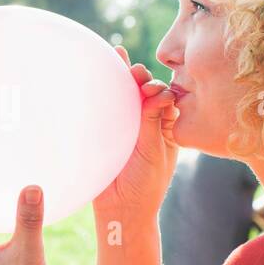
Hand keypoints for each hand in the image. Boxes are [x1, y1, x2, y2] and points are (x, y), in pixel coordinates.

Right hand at [92, 46, 180, 219]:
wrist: (121, 210)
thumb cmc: (146, 185)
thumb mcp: (155, 151)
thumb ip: (155, 122)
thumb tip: (161, 92)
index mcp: (165, 127)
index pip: (163, 97)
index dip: (158, 87)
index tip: (154, 89)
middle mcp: (145, 123)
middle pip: (141, 91)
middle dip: (139, 76)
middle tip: (134, 70)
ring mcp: (124, 127)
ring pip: (122, 96)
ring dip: (120, 76)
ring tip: (118, 54)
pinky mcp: (104, 132)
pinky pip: (103, 109)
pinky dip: (101, 91)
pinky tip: (98, 71)